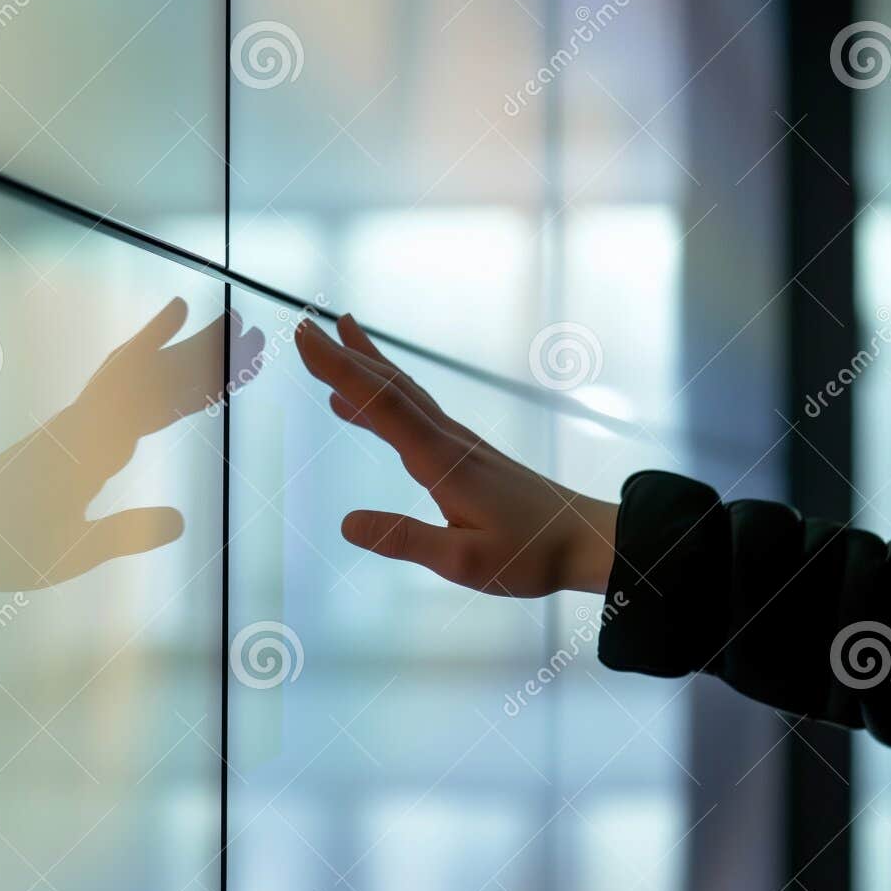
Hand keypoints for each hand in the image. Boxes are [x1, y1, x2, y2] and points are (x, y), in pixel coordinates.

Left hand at [0, 298, 261, 589]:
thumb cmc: (1, 546)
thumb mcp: (66, 554)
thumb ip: (122, 535)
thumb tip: (182, 519)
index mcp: (87, 447)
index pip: (152, 398)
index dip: (196, 374)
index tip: (234, 352)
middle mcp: (85, 425)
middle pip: (151, 375)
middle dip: (200, 353)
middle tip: (246, 329)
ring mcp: (78, 426)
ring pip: (138, 380)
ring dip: (180, 360)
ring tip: (221, 343)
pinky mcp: (73, 435)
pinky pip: (121, 396)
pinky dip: (150, 378)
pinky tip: (165, 377)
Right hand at [296, 313, 616, 596]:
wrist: (585, 540)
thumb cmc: (530, 555)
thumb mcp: (463, 563)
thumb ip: (405, 540)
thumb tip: (346, 523)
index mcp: (442, 462)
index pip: (382, 404)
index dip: (340, 368)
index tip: (306, 336)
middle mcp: (448, 441)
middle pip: (390, 386)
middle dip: (344, 355)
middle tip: (305, 327)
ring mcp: (458, 443)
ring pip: (404, 393)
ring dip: (365, 367)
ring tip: (333, 343)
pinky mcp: (465, 453)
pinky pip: (414, 412)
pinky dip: (382, 397)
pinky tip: (363, 409)